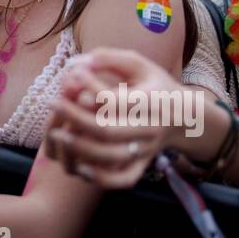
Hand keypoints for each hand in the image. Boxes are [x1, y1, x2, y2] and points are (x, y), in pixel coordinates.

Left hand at [45, 48, 177, 189]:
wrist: (186, 117)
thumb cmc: (155, 85)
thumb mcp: (139, 64)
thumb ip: (110, 58)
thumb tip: (80, 62)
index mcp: (150, 101)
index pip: (115, 99)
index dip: (89, 88)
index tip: (71, 75)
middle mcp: (149, 128)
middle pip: (108, 130)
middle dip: (76, 117)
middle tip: (53, 103)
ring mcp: (145, 150)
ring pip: (110, 157)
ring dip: (80, 148)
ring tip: (56, 133)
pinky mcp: (141, 166)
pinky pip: (122, 179)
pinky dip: (100, 178)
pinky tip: (78, 166)